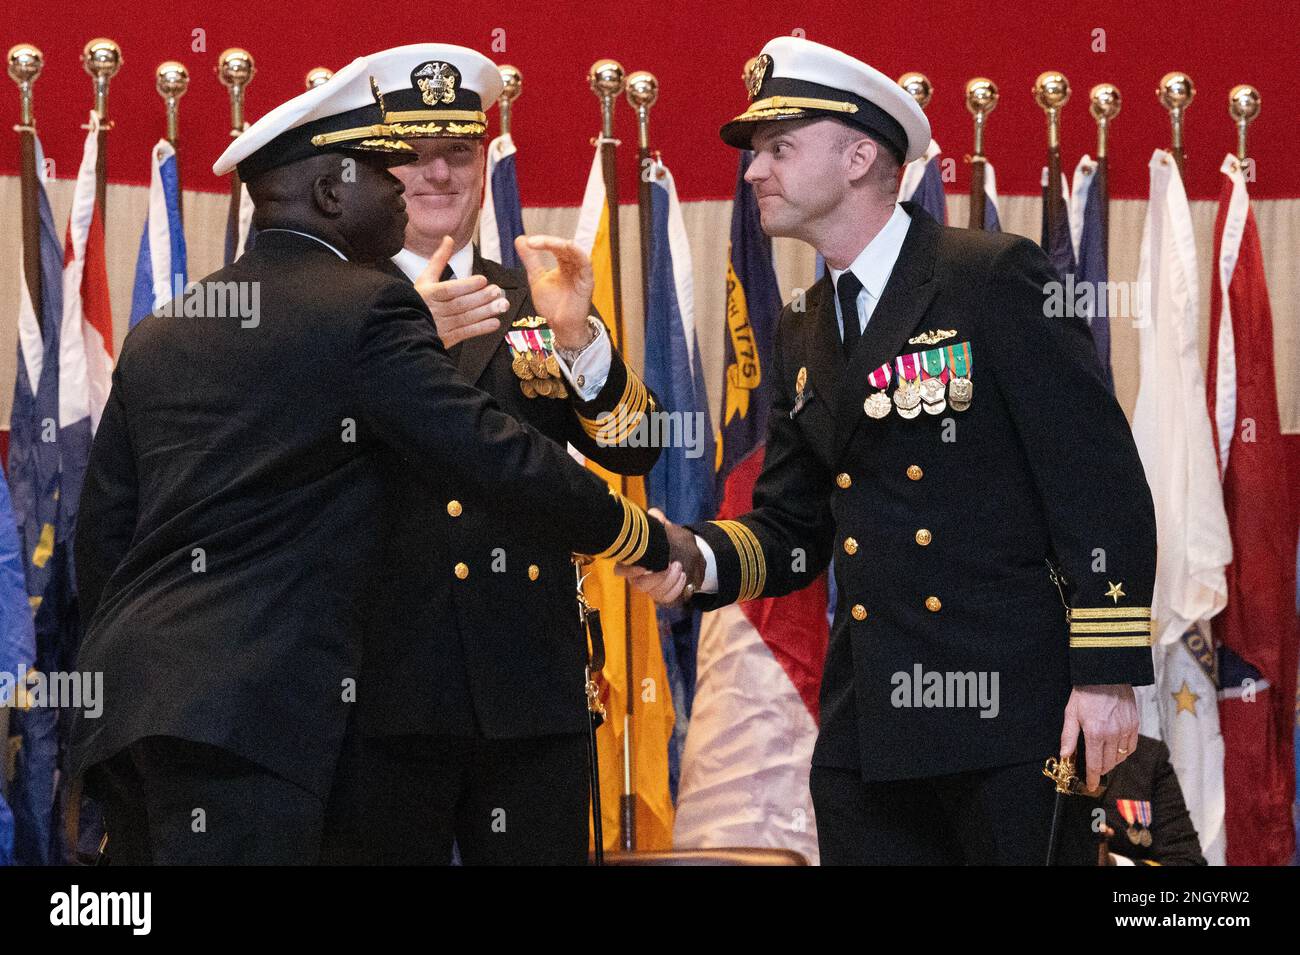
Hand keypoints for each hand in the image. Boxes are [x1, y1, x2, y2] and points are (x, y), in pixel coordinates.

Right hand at [414, 236, 508, 347]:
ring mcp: (440, 326)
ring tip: (502, 305)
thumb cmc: (419, 299)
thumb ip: (439, 259)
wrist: (407, 328)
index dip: (466, 285)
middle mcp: (434, 310)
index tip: (482, 280)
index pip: (448, 289)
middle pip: (460, 304)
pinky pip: (465, 333)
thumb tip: (449, 238)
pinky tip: (494, 322)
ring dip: (485, 312)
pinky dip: (481, 328)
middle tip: (497, 291)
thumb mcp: (425, 278)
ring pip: (465, 319)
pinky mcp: (446, 339)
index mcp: (428, 294)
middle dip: (480, 298)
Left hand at [514, 234, 595, 349]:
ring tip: (544, 243)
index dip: (542, 242)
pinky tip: (566, 247)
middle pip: (563, 246)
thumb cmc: (553, 306)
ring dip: (559, 244)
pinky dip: (576, 252)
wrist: (561, 326)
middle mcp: (574, 266)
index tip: (527, 243)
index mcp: (564, 265)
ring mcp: (581, 272)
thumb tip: (521, 240)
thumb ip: (530, 260)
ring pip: (574, 251)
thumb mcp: (536, 278)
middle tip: (532, 243)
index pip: (554, 247)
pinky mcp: (587, 280)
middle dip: (547, 242)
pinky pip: (585, 262)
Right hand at [616, 509, 704, 606]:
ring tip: (680, 568)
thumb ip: (659, 522)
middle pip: (639, 584)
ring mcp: (650, 589)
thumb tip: (655, 514)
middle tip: (672, 564)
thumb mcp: (665, 530)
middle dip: (657, 576)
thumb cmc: (669, 543)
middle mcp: (638, 578)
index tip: (642, 566)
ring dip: (669, 581)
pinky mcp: (662, 597)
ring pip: (654, 593)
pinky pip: (666, 599)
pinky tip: (683, 577)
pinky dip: (676, 588)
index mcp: (633, 562)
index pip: (620, 570)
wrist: (686, 557)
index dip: (628, 570)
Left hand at [1059, 684, 1138, 791]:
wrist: (1106, 674)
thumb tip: (1065, 755)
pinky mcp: (1134, 725)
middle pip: (1108, 763)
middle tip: (1093, 770)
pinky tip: (1116, 750)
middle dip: (1099, 770)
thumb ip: (1069, 736)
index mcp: (1095, 733)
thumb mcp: (1071, 713)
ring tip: (1103, 759)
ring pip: (1120, 757)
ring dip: (1111, 762)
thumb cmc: (1086, 693)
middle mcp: (1113, 734)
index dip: (1092, 778)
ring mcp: (1126, 730)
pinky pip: (1131, 747)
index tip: (1090, 786)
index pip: (1095, 764)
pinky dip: (1124, 752)